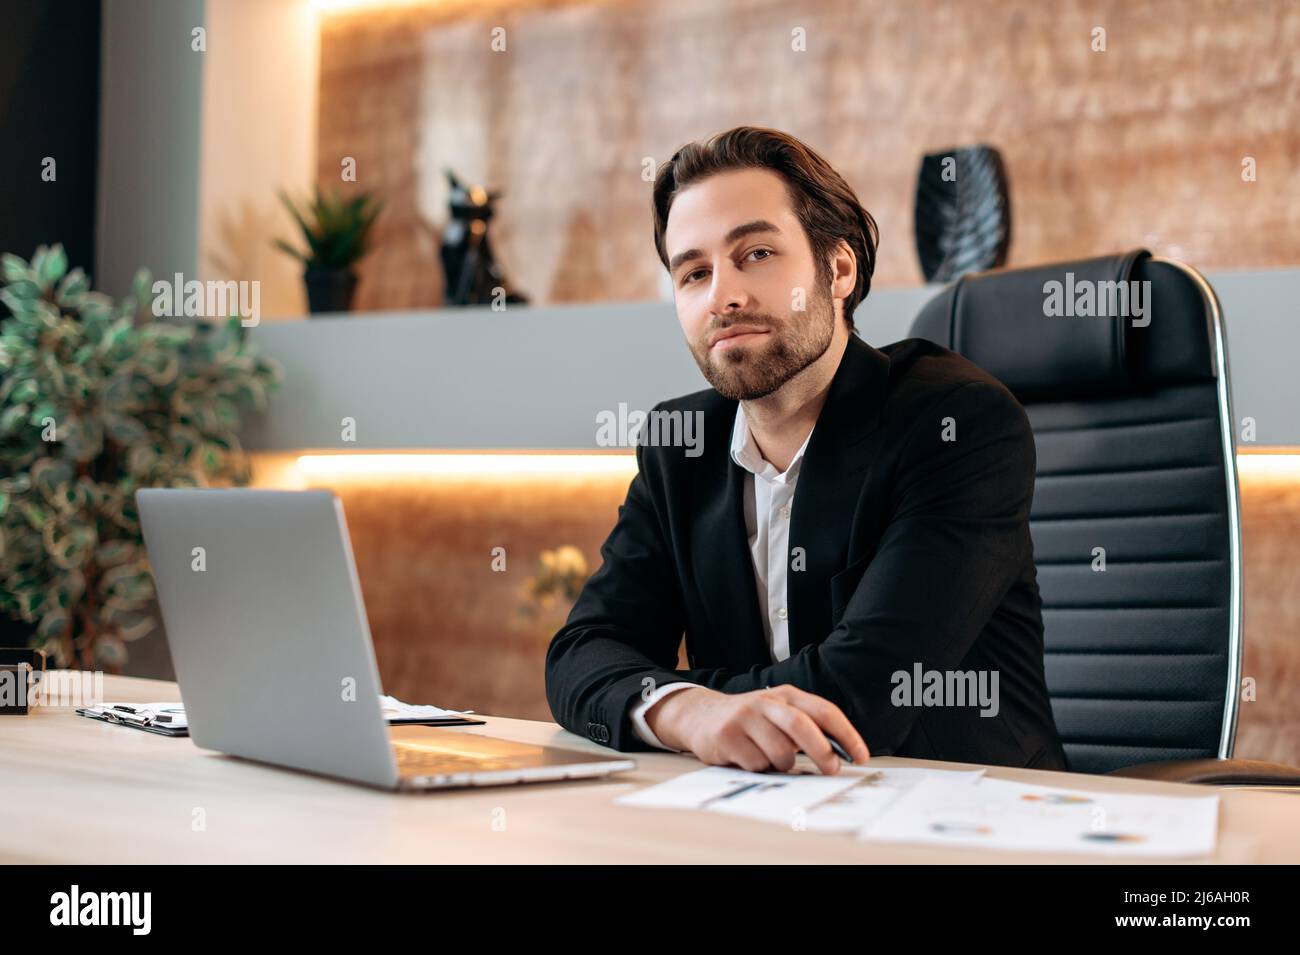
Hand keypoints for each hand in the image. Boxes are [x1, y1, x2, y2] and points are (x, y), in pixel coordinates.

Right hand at [644, 684, 870, 773]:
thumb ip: (805, 728)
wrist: (700, 715)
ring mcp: (745, 718)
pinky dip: (759, 769)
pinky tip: (749, 759)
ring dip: (783, 766)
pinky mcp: (727, 736)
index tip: (861, 756)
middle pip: (802, 726)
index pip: (824, 711)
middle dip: (822, 752)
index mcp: (787, 695)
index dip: (847, 734)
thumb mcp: (778, 713)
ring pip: (780, 753)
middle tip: (833, 770)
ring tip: (772, 760)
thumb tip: (839, 755)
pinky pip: (755, 764)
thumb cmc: (751, 721)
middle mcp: (766, 702)